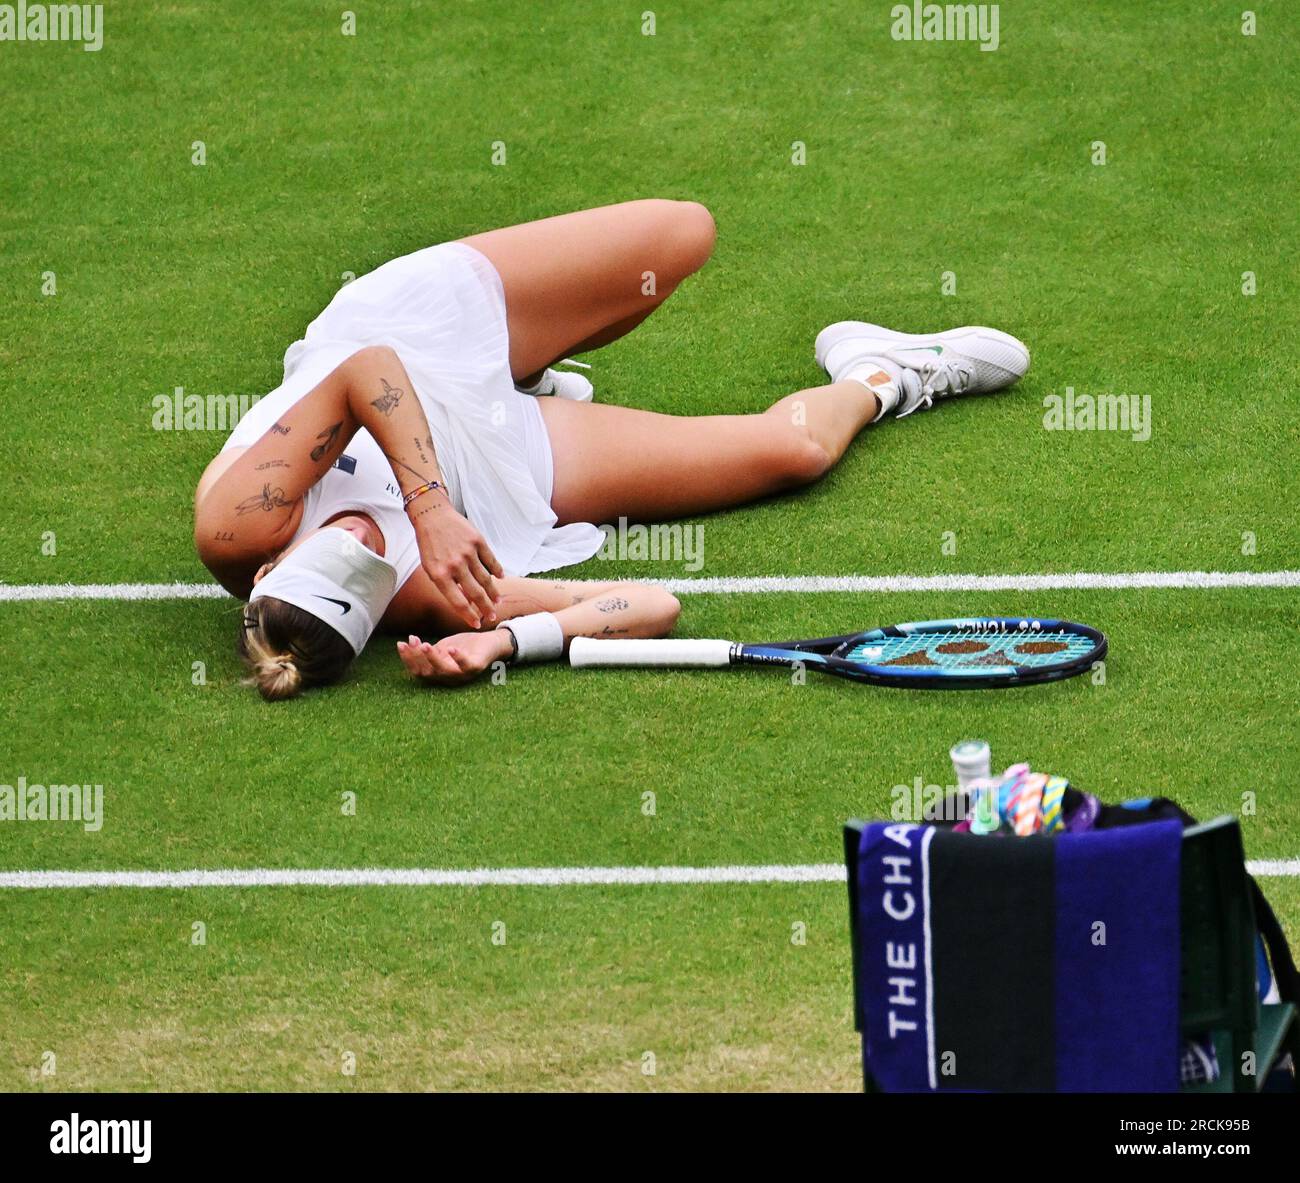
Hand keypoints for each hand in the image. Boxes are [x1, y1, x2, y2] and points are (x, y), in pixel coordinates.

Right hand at [397, 631, 512, 686]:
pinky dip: (457, 658)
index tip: (400, 644)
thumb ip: (427, 649)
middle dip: (417, 657)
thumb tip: (408, 641)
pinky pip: (466, 665)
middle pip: (428, 672)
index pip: (418, 671)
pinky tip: (449, 649)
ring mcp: (463, 675)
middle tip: (411, 641)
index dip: (407, 659)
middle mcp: (449, 679)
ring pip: (444, 671)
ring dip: (432, 659)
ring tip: (425, 645)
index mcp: (439, 674)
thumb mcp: (442, 647)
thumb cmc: (464, 647)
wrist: (491, 642)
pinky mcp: (477, 668)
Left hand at [407, 493, 503, 628]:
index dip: (469, 616)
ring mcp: (468, 553)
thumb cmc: (430, 545)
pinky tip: (500, 578)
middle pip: (475, 593)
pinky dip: (497, 570)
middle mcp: (455, 565)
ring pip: (485, 579)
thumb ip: (446, 584)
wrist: (432, 516)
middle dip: (486, 608)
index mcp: (440, 575)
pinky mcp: (478, 541)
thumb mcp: (431, 568)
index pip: (458, 602)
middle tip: (493, 617)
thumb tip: (465, 600)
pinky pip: (491, 560)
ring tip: (498, 601)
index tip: (477, 623)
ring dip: (493, 592)